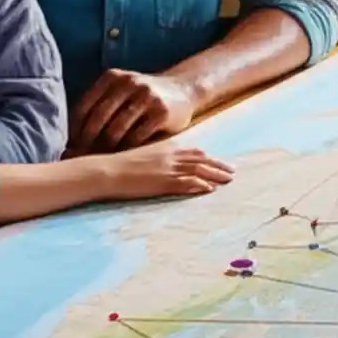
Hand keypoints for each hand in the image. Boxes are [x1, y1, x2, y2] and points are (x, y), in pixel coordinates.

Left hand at [72, 70, 199, 152]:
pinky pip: (137, 137)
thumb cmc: (143, 96)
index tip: (71, 145)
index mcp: (113, 77)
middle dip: (87, 141)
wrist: (183, 90)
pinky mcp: (161, 113)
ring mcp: (146, 97)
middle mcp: (129, 83)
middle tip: (82, 156)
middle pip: (98, 118)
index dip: (75, 129)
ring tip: (100, 160)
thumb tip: (72, 136)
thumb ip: (100, 104)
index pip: (84, 106)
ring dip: (105, 148)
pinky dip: (126, 150)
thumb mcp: (121, 89)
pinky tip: (122, 158)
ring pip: (116, 129)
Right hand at [98, 142, 234, 199]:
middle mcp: (170, 156)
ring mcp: (168, 168)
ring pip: (198, 170)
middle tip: (232, 172)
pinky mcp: (163, 182)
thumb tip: (166, 166)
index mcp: (166, 148)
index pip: (194, 151)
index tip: (219, 162)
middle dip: (218, 166)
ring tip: (228, 181)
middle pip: (201, 160)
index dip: (208, 157)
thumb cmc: (118, 166)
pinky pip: (186, 183)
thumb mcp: (142, 156)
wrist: (105, 171)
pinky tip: (209, 190)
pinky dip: (199, 185)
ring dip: (215, 175)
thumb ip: (158, 158)